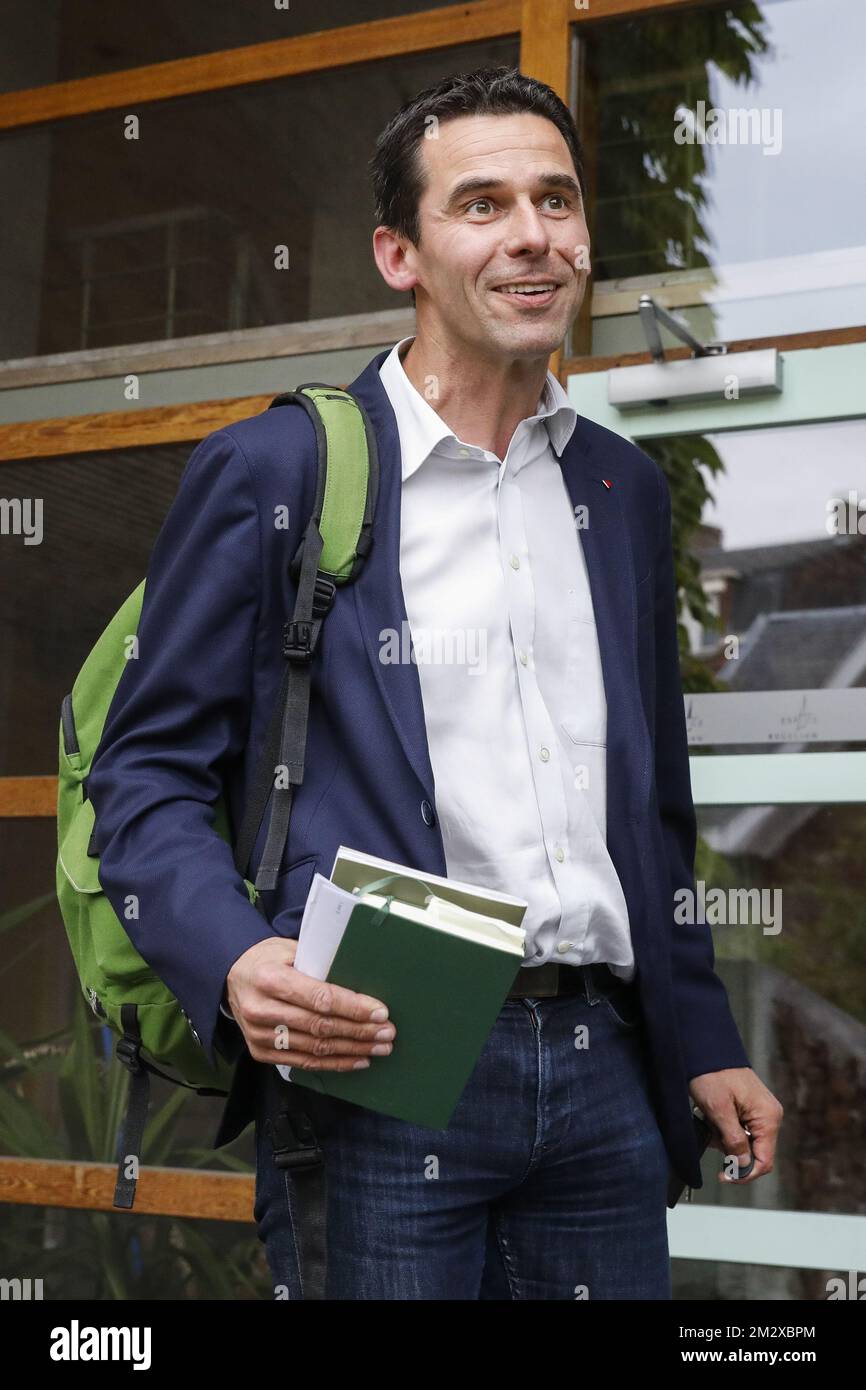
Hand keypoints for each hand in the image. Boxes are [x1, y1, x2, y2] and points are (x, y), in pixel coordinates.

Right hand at [225, 936, 395, 1068]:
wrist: (230, 976)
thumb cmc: (268, 959)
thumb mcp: (290, 949)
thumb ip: (319, 966)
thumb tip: (362, 982)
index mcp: (270, 978)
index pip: (319, 997)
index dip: (353, 1007)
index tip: (380, 1012)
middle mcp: (261, 1010)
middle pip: (320, 1026)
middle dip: (359, 1031)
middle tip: (387, 1033)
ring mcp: (259, 1035)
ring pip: (315, 1048)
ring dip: (352, 1050)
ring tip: (379, 1048)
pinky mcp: (260, 1052)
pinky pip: (304, 1062)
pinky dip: (334, 1063)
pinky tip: (357, 1060)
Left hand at [688, 1067, 782, 1185]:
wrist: (706, 1047)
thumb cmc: (712, 1074)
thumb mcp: (718, 1110)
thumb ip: (733, 1140)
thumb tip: (743, 1165)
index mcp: (768, 1117)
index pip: (764, 1161)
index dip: (744, 1174)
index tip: (724, 1176)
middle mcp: (769, 1116)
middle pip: (755, 1153)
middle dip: (731, 1152)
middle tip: (712, 1138)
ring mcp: (761, 1112)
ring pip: (746, 1143)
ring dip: (726, 1140)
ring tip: (710, 1122)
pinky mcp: (750, 1108)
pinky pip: (741, 1130)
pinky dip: (726, 1130)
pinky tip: (713, 1119)